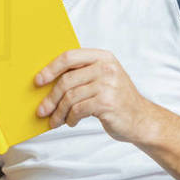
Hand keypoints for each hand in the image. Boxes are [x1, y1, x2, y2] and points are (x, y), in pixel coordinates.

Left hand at [35, 48, 156, 142]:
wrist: (142, 120)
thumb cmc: (116, 100)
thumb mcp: (102, 80)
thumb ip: (81, 75)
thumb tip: (46, 82)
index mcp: (103, 57)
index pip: (69, 56)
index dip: (50, 68)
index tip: (38, 81)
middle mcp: (106, 68)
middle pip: (66, 80)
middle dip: (51, 98)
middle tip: (42, 111)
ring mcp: (108, 84)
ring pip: (70, 97)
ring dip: (59, 112)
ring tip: (55, 121)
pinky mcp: (107, 102)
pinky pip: (78, 110)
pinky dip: (71, 118)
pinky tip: (71, 122)